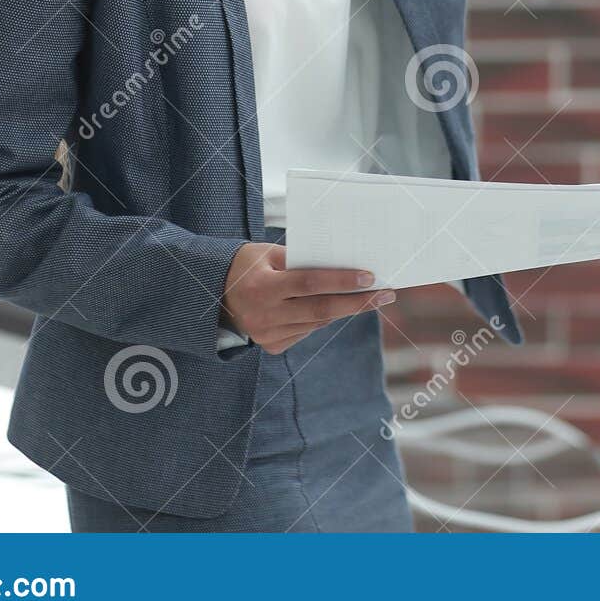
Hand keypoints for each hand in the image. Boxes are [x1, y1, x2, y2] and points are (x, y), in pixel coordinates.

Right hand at [219, 242, 394, 353]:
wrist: (212, 294)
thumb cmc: (246, 265)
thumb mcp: (267, 253)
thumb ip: (300, 260)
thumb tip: (343, 264)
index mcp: (261, 288)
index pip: (310, 283)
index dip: (342, 280)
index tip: (370, 276)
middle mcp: (264, 316)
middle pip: (321, 309)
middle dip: (358, 302)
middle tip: (387, 293)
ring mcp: (267, 336)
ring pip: (318, 322)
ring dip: (345, 309)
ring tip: (370, 296)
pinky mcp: (272, 347)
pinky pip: (308, 330)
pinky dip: (322, 317)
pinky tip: (334, 305)